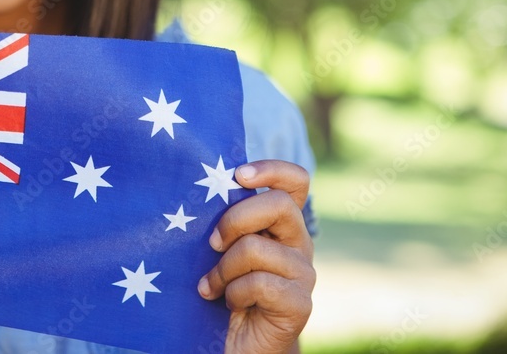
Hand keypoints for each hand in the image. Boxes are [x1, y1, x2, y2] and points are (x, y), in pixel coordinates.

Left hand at [197, 160, 314, 353]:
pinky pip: (260, 283)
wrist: (239, 344)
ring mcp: (304, 274)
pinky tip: (227, 303)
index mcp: (282, 225)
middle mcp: (299, 244)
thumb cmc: (225, 289)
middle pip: (278, 205)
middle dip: (234, 219)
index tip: (238, 175)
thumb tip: (203, 190)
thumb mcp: (224, 250)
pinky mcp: (300, 304)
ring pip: (257, 248)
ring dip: (222, 269)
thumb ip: (227, 224)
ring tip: (211, 286)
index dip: (271, 170)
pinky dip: (234, 293)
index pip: (295, 182)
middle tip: (212, 244)